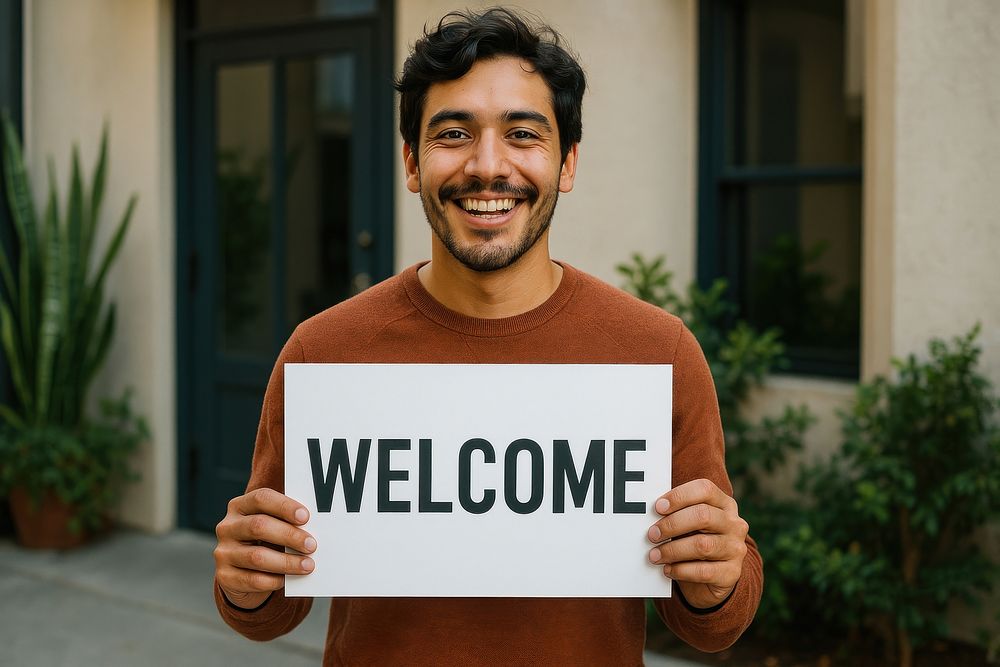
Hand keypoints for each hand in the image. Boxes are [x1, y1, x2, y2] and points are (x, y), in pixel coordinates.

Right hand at [214, 488, 316, 609]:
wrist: (242, 570)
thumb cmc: (266, 540)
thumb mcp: (272, 525)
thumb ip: (287, 522)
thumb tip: (316, 528)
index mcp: (240, 506)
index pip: (261, 498)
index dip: (284, 506)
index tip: (306, 517)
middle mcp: (227, 527)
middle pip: (259, 526)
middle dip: (289, 535)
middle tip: (312, 545)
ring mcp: (223, 552)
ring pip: (257, 557)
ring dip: (287, 562)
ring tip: (308, 565)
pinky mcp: (224, 576)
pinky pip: (253, 580)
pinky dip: (274, 580)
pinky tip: (288, 579)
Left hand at [646, 478, 748, 608]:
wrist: (713, 578)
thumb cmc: (694, 540)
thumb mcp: (689, 524)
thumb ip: (676, 514)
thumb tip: (647, 514)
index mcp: (724, 504)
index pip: (704, 489)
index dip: (679, 496)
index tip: (657, 507)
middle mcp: (734, 524)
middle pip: (703, 515)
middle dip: (672, 524)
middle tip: (651, 535)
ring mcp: (736, 548)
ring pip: (702, 545)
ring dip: (672, 550)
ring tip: (654, 555)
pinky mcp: (732, 573)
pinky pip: (704, 571)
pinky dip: (681, 570)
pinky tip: (668, 569)